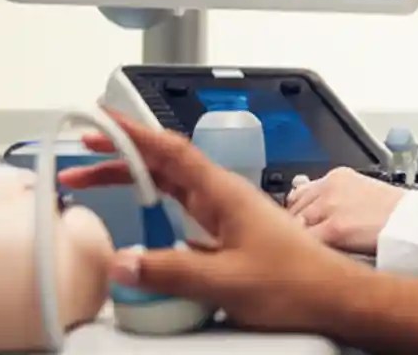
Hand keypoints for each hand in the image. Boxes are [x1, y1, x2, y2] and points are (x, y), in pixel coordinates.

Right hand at [57, 110, 367, 331]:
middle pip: (165, 165)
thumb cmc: (296, 283)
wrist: (333, 297)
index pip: (171, 150)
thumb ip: (170, 271)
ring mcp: (228, 213)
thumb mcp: (223, 281)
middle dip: (122, 156)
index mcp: (224, 193)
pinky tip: (141, 225)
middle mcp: (225, 196)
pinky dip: (156, 212)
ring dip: (136, 183)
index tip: (103, 119)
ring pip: (173, 188)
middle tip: (84, 155)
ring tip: (99, 181)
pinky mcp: (230, 234)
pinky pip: (184, 214)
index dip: (134, 131)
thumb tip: (123, 263)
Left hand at [285, 168, 403, 254]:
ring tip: (310, 253)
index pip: (300, 194)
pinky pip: (307, 242)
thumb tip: (309, 214)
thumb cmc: (396, 215)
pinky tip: (315, 259)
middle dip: (295, 229)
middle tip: (302, 244)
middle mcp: (331, 187)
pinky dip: (307, 252)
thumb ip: (334, 199)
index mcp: (338, 177)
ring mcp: (331, 206)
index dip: (296, 214)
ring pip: (296, 226)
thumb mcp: (363, 194)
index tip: (298, 226)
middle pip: (293, 209)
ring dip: (299, 241)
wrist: (415, 223)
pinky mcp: (335, 228)